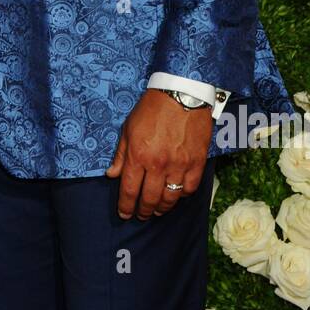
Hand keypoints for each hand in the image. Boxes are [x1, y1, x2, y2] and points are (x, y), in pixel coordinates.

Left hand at [105, 88, 211, 220]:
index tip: (125, 214)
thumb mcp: (129, 128)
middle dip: (143, 211)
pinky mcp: (197, 162)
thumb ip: (121, 154)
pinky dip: (182, 195)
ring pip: (170, 198)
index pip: (130, 190)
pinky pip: (189, 188)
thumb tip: (111, 174)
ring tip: (157, 210)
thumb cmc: (152, 108)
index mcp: (139, 155)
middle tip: (141, 215)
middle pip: (149, 198)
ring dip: (162, 208)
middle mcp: (159, 164)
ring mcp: (180, 164)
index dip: (126, 206)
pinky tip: (176, 194)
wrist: (182, 94)